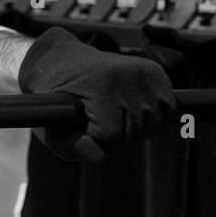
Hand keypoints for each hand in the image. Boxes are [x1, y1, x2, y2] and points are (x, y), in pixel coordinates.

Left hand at [17, 27, 174, 160]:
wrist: (60, 58)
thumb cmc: (52, 96)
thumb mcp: (49, 124)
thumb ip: (69, 146)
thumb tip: (100, 158)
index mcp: (99, 84)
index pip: (111, 135)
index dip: (94, 139)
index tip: (80, 125)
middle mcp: (126, 75)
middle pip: (134, 132)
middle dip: (114, 136)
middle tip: (94, 119)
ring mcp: (143, 71)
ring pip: (153, 124)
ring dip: (134, 129)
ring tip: (111, 114)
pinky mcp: (155, 71)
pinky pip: (167, 110)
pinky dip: (151, 117)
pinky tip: (130, 109)